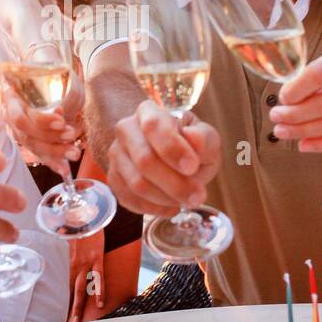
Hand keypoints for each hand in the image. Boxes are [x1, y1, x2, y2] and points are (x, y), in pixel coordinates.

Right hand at [3, 72, 84, 175]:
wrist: (53, 78)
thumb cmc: (56, 75)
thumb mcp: (60, 77)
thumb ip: (60, 93)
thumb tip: (57, 111)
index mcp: (13, 97)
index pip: (21, 116)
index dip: (41, 121)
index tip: (60, 119)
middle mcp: (13, 116)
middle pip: (27, 135)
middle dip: (51, 138)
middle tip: (71, 135)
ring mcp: (21, 131)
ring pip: (34, 146)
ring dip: (55, 152)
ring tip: (74, 153)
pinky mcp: (33, 142)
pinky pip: (41, 155)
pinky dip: (54, 163)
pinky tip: (64, 170)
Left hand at [67, 229, 105, 321]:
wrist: (85, 210)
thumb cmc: (79, 220)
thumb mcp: (70, 234)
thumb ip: (67, 242)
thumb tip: (62, 240)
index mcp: (70, 259)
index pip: (65, 282)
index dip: (64, 297)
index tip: (61, 310)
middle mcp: (76, 263)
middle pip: (71, 289)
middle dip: (70, 306)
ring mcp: (87, 262)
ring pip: (81, 287)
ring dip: (79, 304)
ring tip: (78, 320)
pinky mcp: (97, 258)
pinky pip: (98, 277)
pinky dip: (98, 291)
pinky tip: (99, 304)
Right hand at [105, 100, 219, 217]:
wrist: (175, 161)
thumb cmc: (191, 146)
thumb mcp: (207, 140)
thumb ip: (203, 139)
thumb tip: (193, 138)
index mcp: (148, 112)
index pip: (153, 126)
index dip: (172, 148)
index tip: (192, 167)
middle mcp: (126, 130)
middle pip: (144, 160)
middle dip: (174, 183)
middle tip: (198, 196)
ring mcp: (116, 156)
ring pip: (137, 184)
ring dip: (166, 198)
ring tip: (187, 201)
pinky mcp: (114, 179)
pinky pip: (130, 200)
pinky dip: (154, 209)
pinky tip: (171, 206)